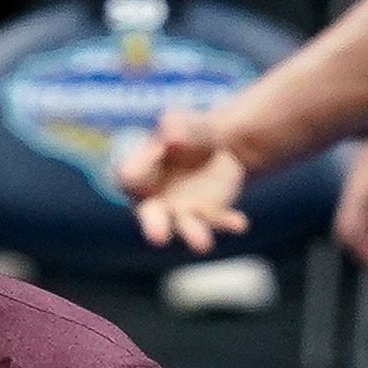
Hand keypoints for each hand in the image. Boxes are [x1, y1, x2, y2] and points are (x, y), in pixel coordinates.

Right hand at [116, 112, 249, 254]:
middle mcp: (156, 201)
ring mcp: (182, 213)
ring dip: (194, 234)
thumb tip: (171, 136)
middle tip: (157, 237)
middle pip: (150, 216)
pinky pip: (218, 221)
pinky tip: (240, 223)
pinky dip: (227, 222)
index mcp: (141, 174)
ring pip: (185, 226)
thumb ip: (178, 127)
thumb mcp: (185, 122)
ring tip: (203, 245)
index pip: (128, 177)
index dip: (133, 173)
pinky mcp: (209, 217)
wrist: (219, 145)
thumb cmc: (189, 133)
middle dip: (154, 227)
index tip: (147, 160)